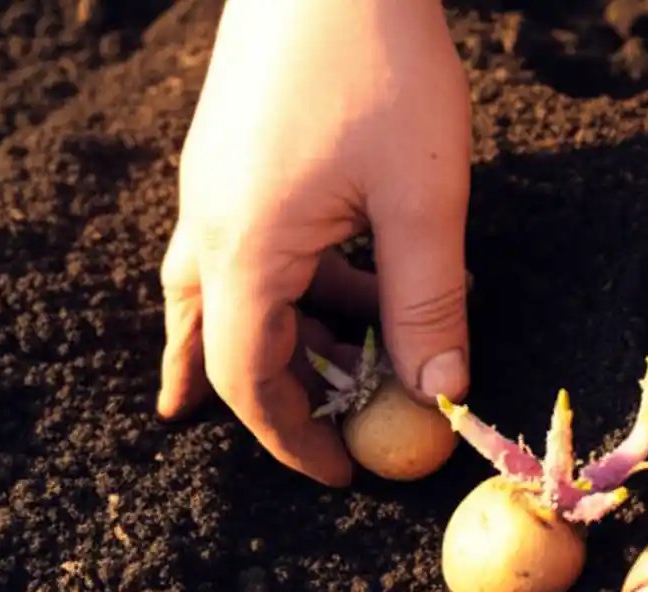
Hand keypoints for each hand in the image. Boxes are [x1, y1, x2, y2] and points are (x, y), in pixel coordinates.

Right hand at [156, 0, 471, 486]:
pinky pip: (250, 243)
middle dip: (283, 394)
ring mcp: (213, 184)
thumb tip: (439, 393)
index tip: (340, 473)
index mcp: (245, 247)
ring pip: (233, 292)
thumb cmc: (376, 61)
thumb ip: (426, 301)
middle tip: (336, 429)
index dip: (293, 439)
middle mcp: (208, 223)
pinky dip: (298, 279)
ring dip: (298, 332)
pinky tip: (353, 272)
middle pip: (225, 342)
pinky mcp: (233, 154)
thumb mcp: (421, 195)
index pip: (249, 379)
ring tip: (363, 353)